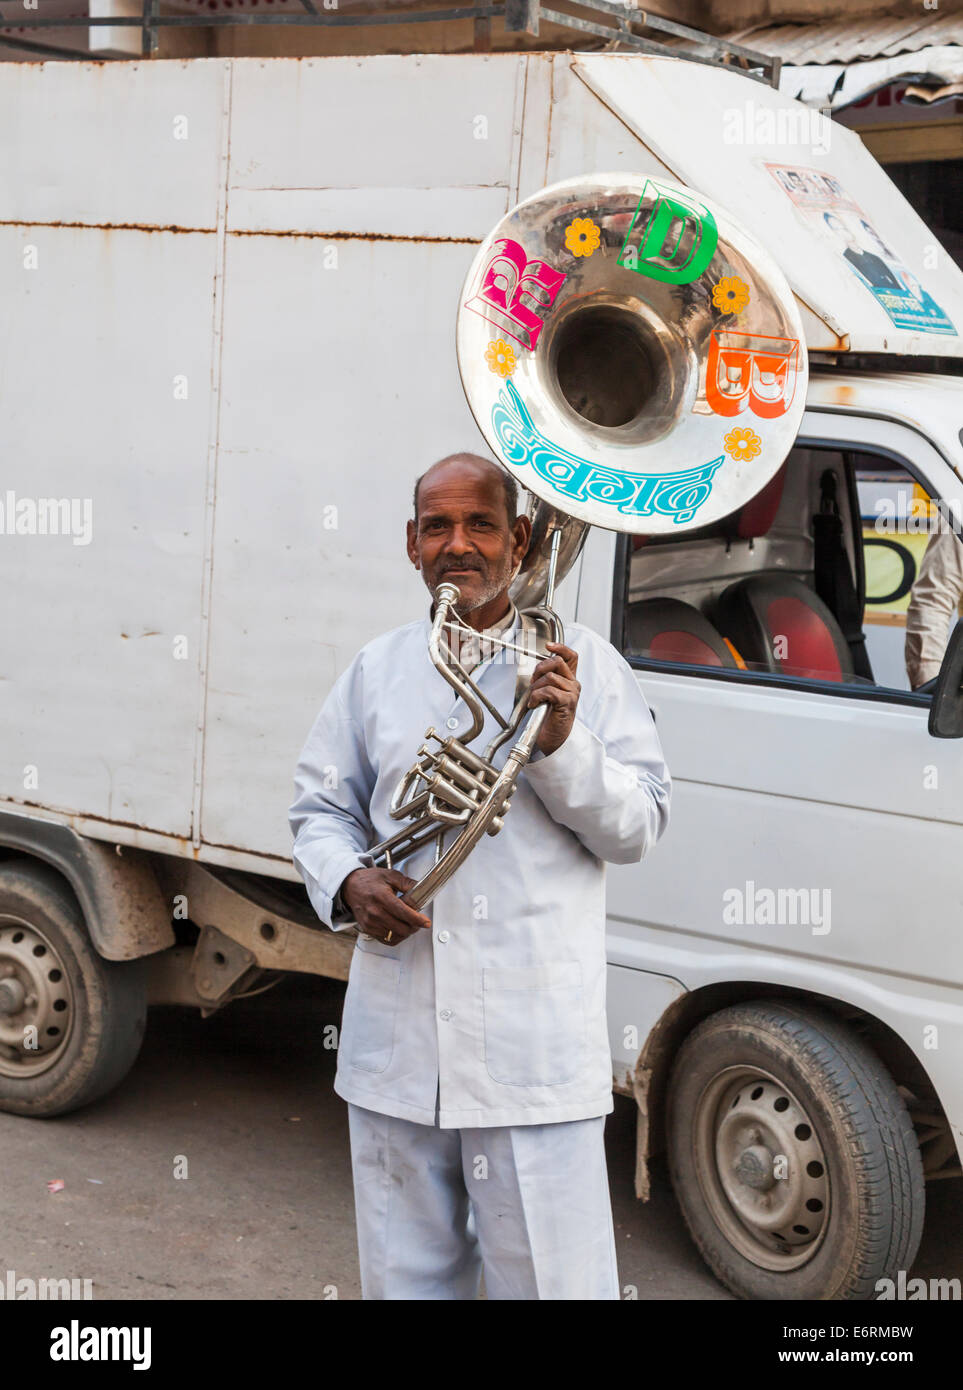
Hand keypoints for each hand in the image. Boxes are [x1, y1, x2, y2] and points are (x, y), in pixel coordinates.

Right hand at [342, 867, 430, 946]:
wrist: (350, 886)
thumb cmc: (369, 880)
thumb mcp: (389, 875)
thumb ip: (406, 882)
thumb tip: (421, 889)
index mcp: (381, 897)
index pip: (403, 913)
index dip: (417, 919)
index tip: (426, 922)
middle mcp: (374, 912)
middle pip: (401, 928)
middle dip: (414, 927)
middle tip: (419, 922)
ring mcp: (370, 923)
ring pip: (395, 936)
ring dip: (406, 933)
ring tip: (409, 924)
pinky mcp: (367, 929)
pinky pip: (386, 940)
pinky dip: (396, 937)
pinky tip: (399, 929)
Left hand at [527, 641, 580, 755]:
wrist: (553, 738)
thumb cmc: (549, 716)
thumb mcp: (547, 693)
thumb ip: (546, 679)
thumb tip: (537, 669)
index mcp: (569, 679)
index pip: (571, 656)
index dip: (561, 647)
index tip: (548, 645)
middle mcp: (573, 684)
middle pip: (556, 662)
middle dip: (539, 669)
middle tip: (533, 682)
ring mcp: (572, 693)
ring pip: (550, 677)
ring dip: (535, 688)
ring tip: (533, 699)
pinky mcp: (567, 702)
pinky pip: (548, 691)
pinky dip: (536, 697)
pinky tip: (534, 705)